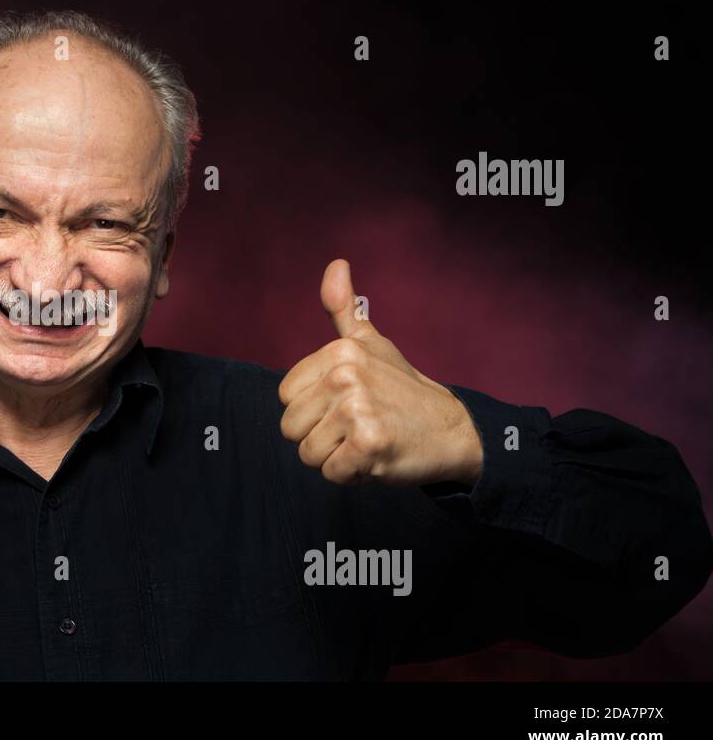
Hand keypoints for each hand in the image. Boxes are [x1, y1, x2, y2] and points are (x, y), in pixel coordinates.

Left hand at [278, 259, 482, 487]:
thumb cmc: (403, 390)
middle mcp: (346, 375)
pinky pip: (331, 474)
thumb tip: (335, 264)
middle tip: (356, 427)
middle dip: (319, 437)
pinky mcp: (368, 444)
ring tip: (366, 441)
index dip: (311, 410)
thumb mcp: (372, 344)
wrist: (453, 430)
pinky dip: (353, 475)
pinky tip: (377, 457)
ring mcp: (357, 409)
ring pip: (309, 454)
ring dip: (336, 458)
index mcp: (339, 351)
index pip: (285, 397)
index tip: (345, 405)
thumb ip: (345, 309)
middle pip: (291, 428)